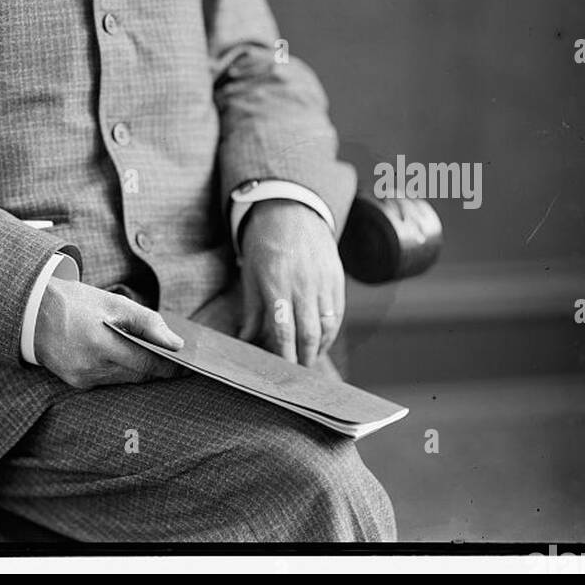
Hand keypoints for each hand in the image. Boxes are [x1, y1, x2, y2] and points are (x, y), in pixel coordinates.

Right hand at [34, 277, 186, 389]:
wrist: (33, 310)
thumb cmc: (77, 302)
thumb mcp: (114, 303)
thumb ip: (148, 323)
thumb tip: (176, 344)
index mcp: (100, 343)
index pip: (146, 365)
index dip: (171, 368)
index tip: (190, 367)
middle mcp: (90, 367)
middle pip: (137, 375)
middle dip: (157, 368)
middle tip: (177, 360)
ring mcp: (81, 378)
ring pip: (124, 380)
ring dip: (139, 369)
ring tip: (155, 356)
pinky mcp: (75, 382)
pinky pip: (108, 380)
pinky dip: (121, 370)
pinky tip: (128, 357)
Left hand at [238, 199, 344, 366]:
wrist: (292, 210)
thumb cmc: (264, 244)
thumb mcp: (251, 274)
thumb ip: (253, 310)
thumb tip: (246, 341)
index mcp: (277, 283)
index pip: (284, 330)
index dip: (284, 355)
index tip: (281, 371)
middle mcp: (303, 284)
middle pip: (309, 334)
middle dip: (304, 359)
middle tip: (298, 374)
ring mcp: (323, 281)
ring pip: (327, 326)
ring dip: (320, 349)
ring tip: (310, 360)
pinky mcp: (336, 278)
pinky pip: (337, 313)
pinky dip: (331, 332)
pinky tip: (322, 341)